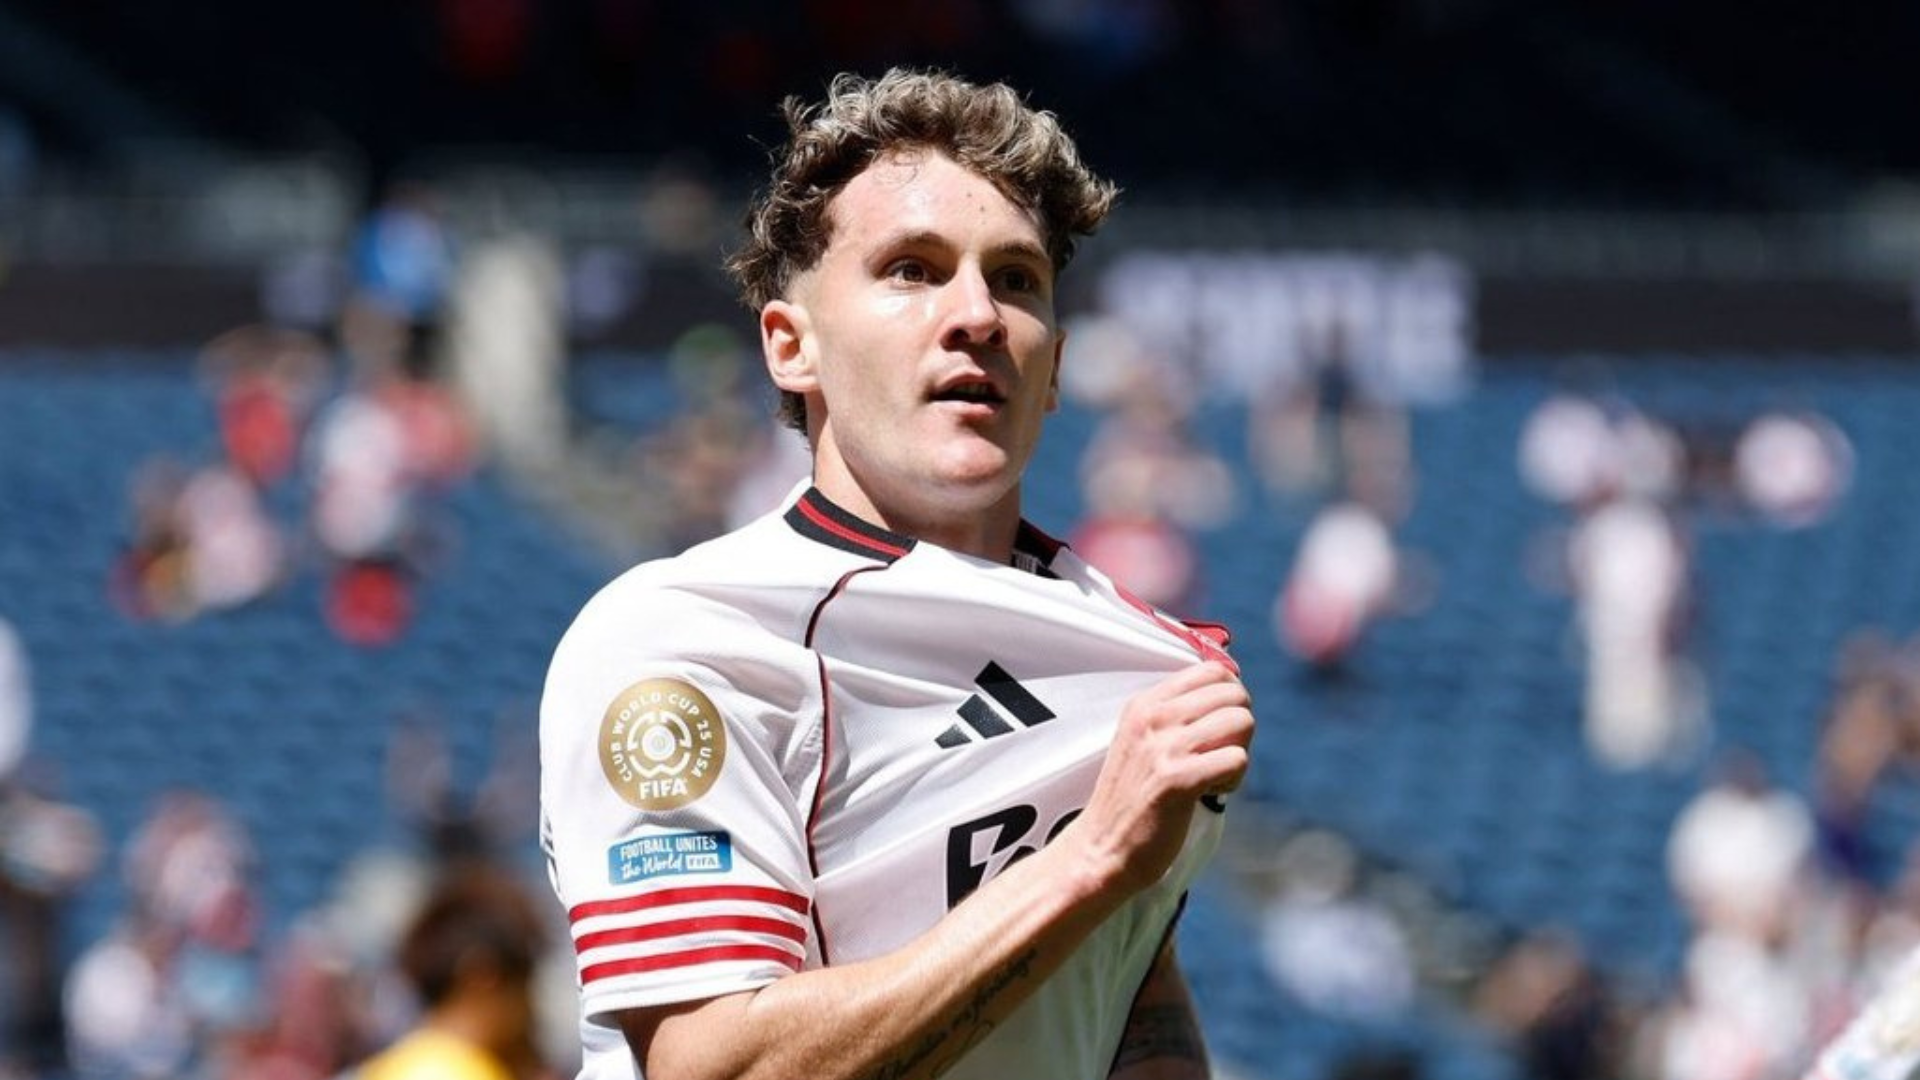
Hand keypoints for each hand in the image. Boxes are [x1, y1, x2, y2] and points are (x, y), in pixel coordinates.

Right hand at [1068, 662, 1253, 895]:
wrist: (1100, 849)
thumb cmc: (1132, 798)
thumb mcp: (1144, 741)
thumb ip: (1178, 715)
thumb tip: (1233, 693)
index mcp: (1145, 702)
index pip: (1213, 670)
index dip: (1230, 698)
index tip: (1217, 729)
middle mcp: (1153, 717)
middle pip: (1235, 694)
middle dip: (1239, 727)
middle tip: (1217, 755)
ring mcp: (1163, 747)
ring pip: (1242, 721)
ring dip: (1238, 752)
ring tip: (1213, 775)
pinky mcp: (1177, 779)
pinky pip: (1237, 759)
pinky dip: (1234, 780)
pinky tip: (1209, 793)